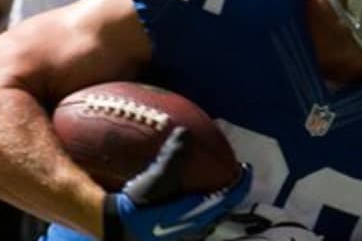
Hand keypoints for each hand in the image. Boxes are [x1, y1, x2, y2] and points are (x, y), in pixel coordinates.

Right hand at [104, 127, 251, 240]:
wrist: (114, 228)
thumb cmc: (137, 207)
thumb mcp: (156, 179)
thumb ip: (173, 156)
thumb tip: (185, 131)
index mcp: (198, 215)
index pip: (229, 198)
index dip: (241, 182)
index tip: (246, 168)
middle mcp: (193, 228)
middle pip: (218, 209)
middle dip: (226, 191)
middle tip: (228, 174)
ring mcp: (179, 233)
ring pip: (203, 215)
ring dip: (208, 199)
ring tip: (206, 183)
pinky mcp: (165, 233)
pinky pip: (185, 217)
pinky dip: (188, 203)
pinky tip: (176, 193)